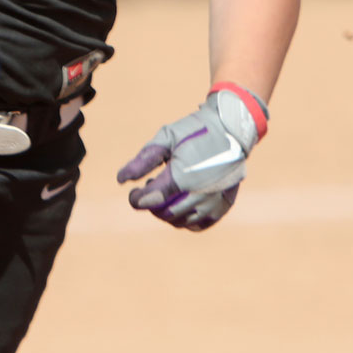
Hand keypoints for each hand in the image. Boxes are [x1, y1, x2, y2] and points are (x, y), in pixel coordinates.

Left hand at [115, 83, 268, 230]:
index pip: (151, 200)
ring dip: (168, 211)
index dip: (136, 200)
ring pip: (181, 221)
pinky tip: (182, 204)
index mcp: (182, 176)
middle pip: (164, 213)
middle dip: (152, 204)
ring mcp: (213, 201)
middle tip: (153, 186)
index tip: (133, 192)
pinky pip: (199, 224)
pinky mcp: (224, 205)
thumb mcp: (166, 138)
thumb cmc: (195, 130)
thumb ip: (143, 160)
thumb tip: (120, 179)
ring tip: (169, 191)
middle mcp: (199, 193)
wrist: (232, 128)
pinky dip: (186, 219)